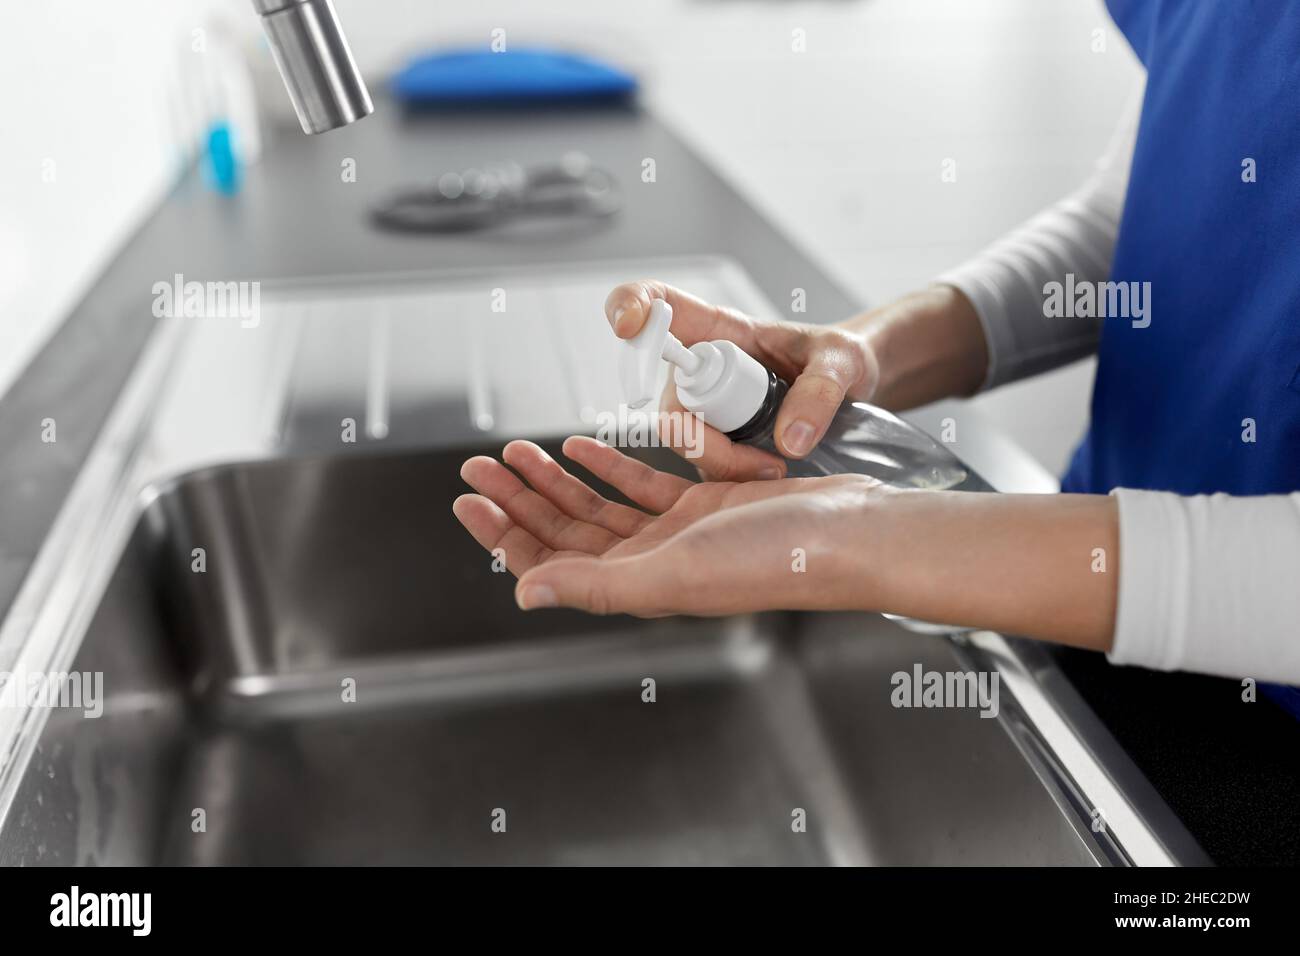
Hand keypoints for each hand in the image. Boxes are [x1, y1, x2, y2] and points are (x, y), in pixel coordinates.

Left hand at [452, 437, 884, 615]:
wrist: (849, 532)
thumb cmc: (774, 558)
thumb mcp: (674, 572)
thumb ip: (596, 584)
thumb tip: (523, 592)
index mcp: (637, 586)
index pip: (550, 561)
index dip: (504, 533)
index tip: (468, 498)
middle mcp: (651, 563)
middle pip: (565, 531)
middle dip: (518, 498)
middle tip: (476, 465)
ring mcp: (677, 533)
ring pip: (597, 506)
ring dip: (554, 479)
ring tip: (516, 451)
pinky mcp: (705, 504)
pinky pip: (642, 483)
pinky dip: (608, 464)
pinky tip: (580, 446)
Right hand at [603, 281, 880, 480]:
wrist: (854, 394)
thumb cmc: (840, 360)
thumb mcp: (841, 362)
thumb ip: (820, 392)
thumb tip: (789, 440)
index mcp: (723, 331)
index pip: (661, 304)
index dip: (632, 305)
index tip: (629, 326)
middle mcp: (702, 370)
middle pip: (668, 406)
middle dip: (703, 440)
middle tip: (765, 460)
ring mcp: (705, 413)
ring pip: (685, 445)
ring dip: (726, 467)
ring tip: (778, 469)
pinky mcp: (716, 448)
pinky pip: (706, 472)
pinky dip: (734, 481)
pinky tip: (771, 478)